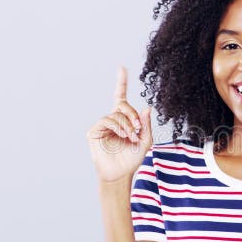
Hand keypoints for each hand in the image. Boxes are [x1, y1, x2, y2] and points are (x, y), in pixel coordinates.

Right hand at [86, 65, 153, 184]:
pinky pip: (106, 121)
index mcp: (124, 119)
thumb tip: (147, 107)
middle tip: (138, 127)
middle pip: (122, 104)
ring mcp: (102, 125)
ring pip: (116, 114)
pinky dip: (117, 126)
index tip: (121, 68)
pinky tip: (123, 135)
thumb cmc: (132, 158)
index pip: (121, 97)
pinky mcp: (94, 132)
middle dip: (132, 114)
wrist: (121, 173)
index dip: (121, 82)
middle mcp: (112, 119)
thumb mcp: (145, 140)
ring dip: (127, 125)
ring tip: (131, 137)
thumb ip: (146, 124)